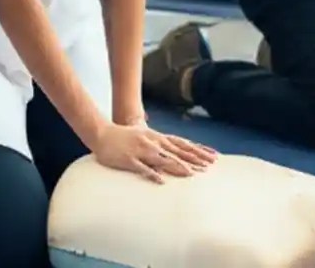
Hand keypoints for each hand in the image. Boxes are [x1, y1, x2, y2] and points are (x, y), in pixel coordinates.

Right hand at [89, 123, 217, 183]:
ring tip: (191, 174)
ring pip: (162, 159)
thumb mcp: (145, 134)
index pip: (182, 143)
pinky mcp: (129, 159)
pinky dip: (152, 174)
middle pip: (176, 151)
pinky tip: (161, 181)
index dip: (197, 150)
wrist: (102, 133)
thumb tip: (173, 149)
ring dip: (177, 166)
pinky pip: (142, 168)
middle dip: (193, 158)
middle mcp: (152, 142)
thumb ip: (159, 142)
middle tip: (208, 167)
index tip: (212, 156)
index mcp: (157, 137)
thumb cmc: (124, 136)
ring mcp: (140, 150)